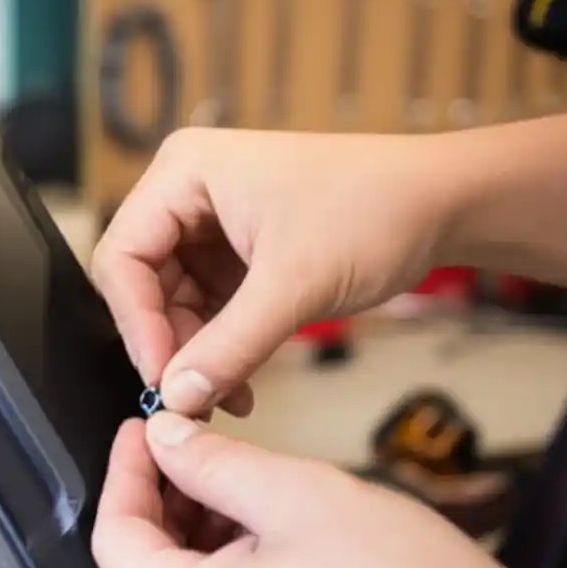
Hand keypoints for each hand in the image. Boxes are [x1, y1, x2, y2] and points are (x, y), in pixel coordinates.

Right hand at [92, 128, 462, 414]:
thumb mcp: (294, 285)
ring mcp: (211, 223)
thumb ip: (228, 345)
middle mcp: (187, 192)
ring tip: (227, 395)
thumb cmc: (376, 208)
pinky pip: (207, 308)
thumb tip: (176, 396)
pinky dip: (220, 347)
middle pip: (142, 284)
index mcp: (184, 171)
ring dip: (197, 354)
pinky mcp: (236, 252)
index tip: (163, 377)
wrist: (443, 204)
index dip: (136, 323)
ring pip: (173, 304)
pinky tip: (240, 382)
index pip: (123, 257)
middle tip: (195, 395)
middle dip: (170, 343)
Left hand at [92, 413, 566, 567]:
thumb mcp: (296, 496)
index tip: (143, 427)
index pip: (116, 537)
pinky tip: (258, 537)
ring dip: (189, 540)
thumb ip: (213, 463)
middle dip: (157, 503)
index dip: (126, 470)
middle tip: (187, 448)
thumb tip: (165, 437)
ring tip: (233, 487)